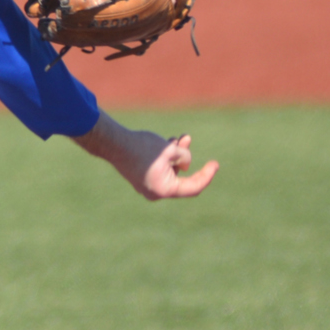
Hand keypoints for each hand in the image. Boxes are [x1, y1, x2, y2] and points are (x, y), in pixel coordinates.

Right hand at [71, 112, 218, 199]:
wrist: (114, 144)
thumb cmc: (143, 148)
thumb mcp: (170, 149)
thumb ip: (184, 156)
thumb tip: (185, 164)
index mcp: (165, 190)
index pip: (193, 187)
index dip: (207, 175)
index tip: (215, 164)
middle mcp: (156, 192)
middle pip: (181, 177)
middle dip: (186, 157)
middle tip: (188, 139)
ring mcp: (147, 186)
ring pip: (170, 171)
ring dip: (176, 155)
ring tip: (178, 137)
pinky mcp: (141, 178)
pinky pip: (160, 170)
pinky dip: (166, 158)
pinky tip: (166, 142)